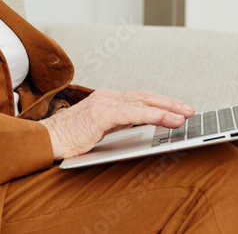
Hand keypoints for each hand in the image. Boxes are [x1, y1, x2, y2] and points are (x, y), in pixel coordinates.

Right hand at [39, 89, 193, 159]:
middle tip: (190, 110)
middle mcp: (107, 97)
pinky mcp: (100, 115)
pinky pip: (131, 113)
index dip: (162, 102)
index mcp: (108, 99)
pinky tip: (164, 119)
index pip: (141, 97)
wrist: (47, 140)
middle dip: (170, 103)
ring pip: (142, 103)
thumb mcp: (102, 129)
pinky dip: (151, 115)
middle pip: (146, 96)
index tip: (180, 109)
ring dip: (166, 109)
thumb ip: (121, 124)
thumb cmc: (71, 137)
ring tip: (184, 116)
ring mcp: (103, 103)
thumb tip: (145, 128)